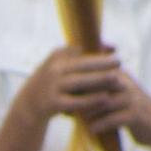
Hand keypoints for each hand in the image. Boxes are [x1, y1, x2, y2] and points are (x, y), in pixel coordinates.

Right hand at [20, 47, 150, 138]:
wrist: (29, 103)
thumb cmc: (54, 80)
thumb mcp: (64, 63)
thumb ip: (86, 54)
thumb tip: (112, 47)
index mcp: (57, 56)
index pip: (82, 53)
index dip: (100, 55)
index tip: (117, 56)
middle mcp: (54, 69)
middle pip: (83, 65)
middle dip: (103, 64)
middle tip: (120, 63)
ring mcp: (54, 87)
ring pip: (81, 83)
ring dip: (100, 80)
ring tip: (117, 79)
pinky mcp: (54, 104)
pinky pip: (77, 102)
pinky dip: (92, 100)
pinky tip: (105, 98)